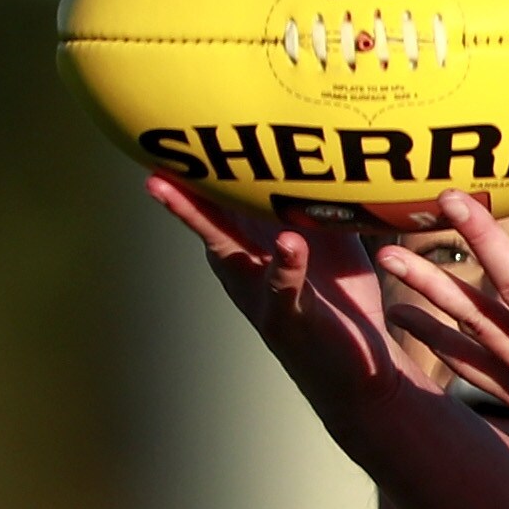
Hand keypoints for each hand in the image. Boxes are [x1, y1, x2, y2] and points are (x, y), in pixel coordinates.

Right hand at [142, 177, 505, 482]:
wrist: (362, 374)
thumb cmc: (342, 304)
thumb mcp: (332, 245)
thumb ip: (321, 206)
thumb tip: (330, 155)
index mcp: (252, 245)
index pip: (220, 200)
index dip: (196, 171)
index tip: (171, 134)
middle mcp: (246, 267)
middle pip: (206, 220)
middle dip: (176, 191)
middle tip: (145, 157)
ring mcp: (262, 293)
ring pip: (224, 250)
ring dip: (199, 220)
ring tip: (173, 190)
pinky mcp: (291, 318)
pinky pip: (284, 288)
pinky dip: (285, 267)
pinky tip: (288, 246)